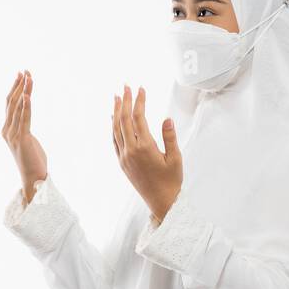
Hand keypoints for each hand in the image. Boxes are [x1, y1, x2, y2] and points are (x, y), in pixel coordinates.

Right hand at [2, 70, 47, 201]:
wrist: (33, 178)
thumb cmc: (33, 160)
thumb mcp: (28, 140)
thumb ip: (25, 127)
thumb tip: (26, 117)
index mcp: (7, 129)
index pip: (10, 104)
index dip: (15, 88)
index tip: (22, 75)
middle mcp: (7, 130)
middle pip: (11, 102)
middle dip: (19, 85)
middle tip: (25, 71)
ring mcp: (12, 135)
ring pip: (17, 108)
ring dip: (24, 91)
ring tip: (29, 77)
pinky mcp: (21, 139)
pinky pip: (24, 119)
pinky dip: (26, 106)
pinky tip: (28, 95)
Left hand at [112, 85, 182, 221]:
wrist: (161, 202)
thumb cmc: (171, 181)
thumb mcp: (175, 159)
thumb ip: (170, 138)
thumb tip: (167, 119)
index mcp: (145, 147)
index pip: (139, 118)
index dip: (139, 101)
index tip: (141, 89)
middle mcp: (131, 151)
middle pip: (124, 120)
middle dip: (125, 101)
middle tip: (126, 86)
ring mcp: (124, 157)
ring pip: (116, 129)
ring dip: (116, 111)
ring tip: (117, 97)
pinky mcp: (122, 162)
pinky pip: (114, 140)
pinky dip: (113, 126)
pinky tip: (113, 118)